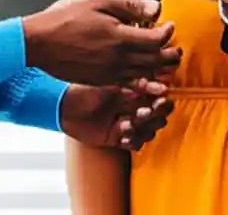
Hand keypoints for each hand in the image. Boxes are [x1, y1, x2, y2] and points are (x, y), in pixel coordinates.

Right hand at [22, 0, 181, 85]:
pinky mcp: (101, 80)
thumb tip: (156, 8)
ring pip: (144, 74)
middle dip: (169, 54)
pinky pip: (128, 84)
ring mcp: (110, 72)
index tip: (168, 25)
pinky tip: (144, 78)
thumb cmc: (65, 18)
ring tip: (166, 63)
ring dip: (159, 69)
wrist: (38, 43)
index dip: (167, 32)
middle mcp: (119, 59)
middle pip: (155, 60)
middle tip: (175, 48)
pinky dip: (141, 82)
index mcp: (120, 37)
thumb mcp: (98, 2)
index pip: (157, 39)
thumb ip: (130, 7)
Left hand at [60, 80, 174, 150]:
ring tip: (131, 122)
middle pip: (157, 117)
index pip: (158, 99)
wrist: (65, 107)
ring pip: (148, 131)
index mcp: (135, 93)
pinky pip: (135, 144)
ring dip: (144, 128)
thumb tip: (155, 84)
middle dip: (155, 116)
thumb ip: (132, 85)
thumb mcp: (110, 84)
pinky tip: (125, 134)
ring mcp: (127, 124)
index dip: (162, 101)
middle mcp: (134, 109)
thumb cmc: (86, 90)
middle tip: (144, 112)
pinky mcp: (118, 138)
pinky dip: (134, 141)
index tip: (161, 98)